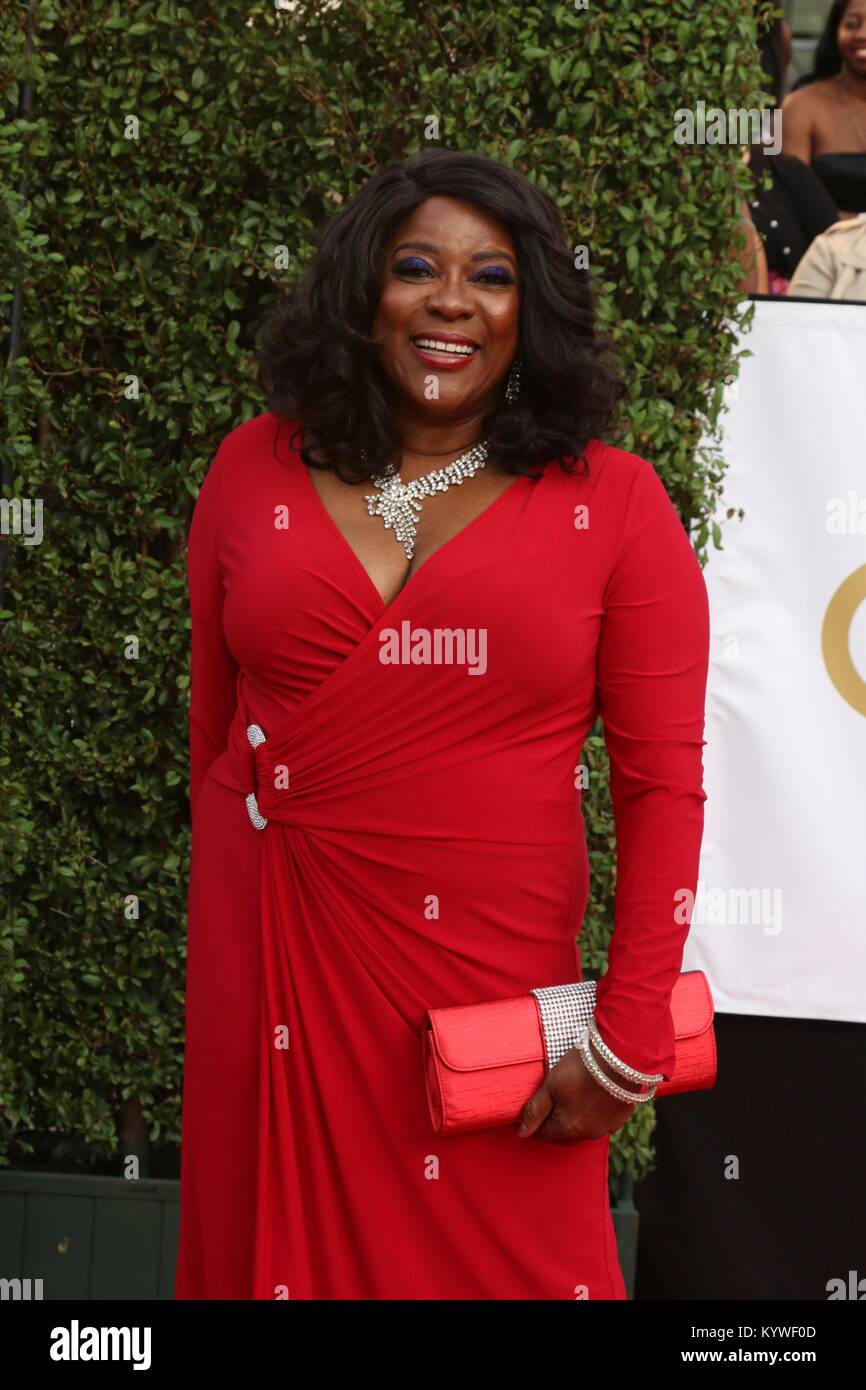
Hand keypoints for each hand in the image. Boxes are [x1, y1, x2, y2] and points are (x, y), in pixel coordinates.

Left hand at [517, 1044, 637, 1143]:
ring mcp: (607, 1127)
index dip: (534, 1120)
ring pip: (583, 1124)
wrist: (621, 1056)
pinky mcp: (621, 1117)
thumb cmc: (581, 1068)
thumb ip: (535, 1111)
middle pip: (563, 1129)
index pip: (542, 1134)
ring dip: (577, 1111)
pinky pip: (601, 1118)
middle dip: (556, 1114)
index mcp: (567, 1128)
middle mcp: (588, 1134)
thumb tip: (521, 1133)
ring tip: (576, 1087)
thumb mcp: (551, 1085)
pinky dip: (595, 1109)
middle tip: (555, 1089)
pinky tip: (594, 1090)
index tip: (535, 1102)